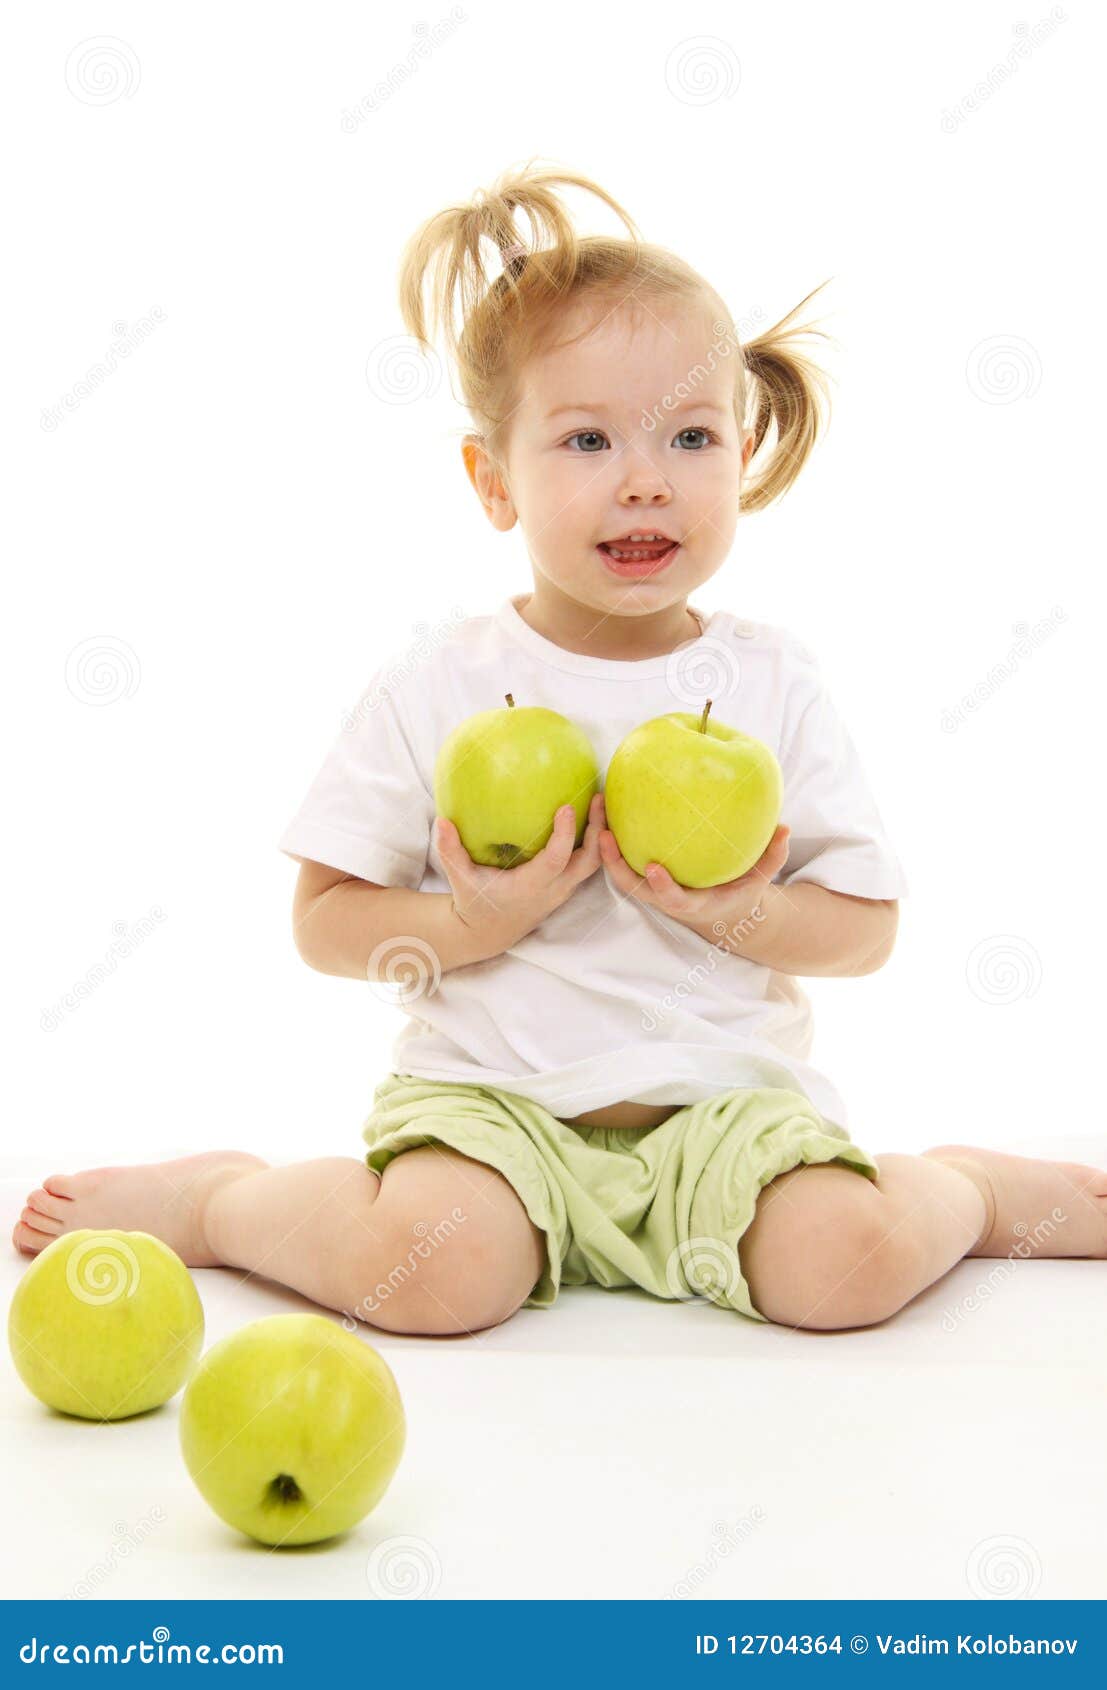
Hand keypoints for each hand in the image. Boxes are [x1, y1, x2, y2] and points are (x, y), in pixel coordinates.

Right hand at [436, 791, 604, 950]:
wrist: (488, 934)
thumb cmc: (474, 903)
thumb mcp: (460, 879)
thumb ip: (450, 851)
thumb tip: (442, 821)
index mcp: (530, 886)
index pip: (556, 859)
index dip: (565, 834)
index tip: (567, 806)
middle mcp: (552, 890)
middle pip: (589, 861)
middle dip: (598, 830)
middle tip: (598, 797)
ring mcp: (562, 891)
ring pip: (593, 864)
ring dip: (600, 835)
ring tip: (599, 802)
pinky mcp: (564, 889)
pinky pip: (587, 865)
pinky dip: (593, 843)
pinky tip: (590, 817)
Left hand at [597, 790, 790, 945]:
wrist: (721, 912)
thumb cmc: (740, 892)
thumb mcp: (760, 879)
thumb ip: (772, 856)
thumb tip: (785, 827)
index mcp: (691, 904)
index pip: (673, 900)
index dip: (661, 887)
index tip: (653, 867)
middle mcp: (664, 898)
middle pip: (631, 887)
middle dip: (613, 864)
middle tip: (603, 835)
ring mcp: (649, 889)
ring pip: (618, 872)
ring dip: (603, 848)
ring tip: (597, 811)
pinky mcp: (642, 877)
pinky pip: (621, 858)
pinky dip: (611, 838)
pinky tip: (606, 805)